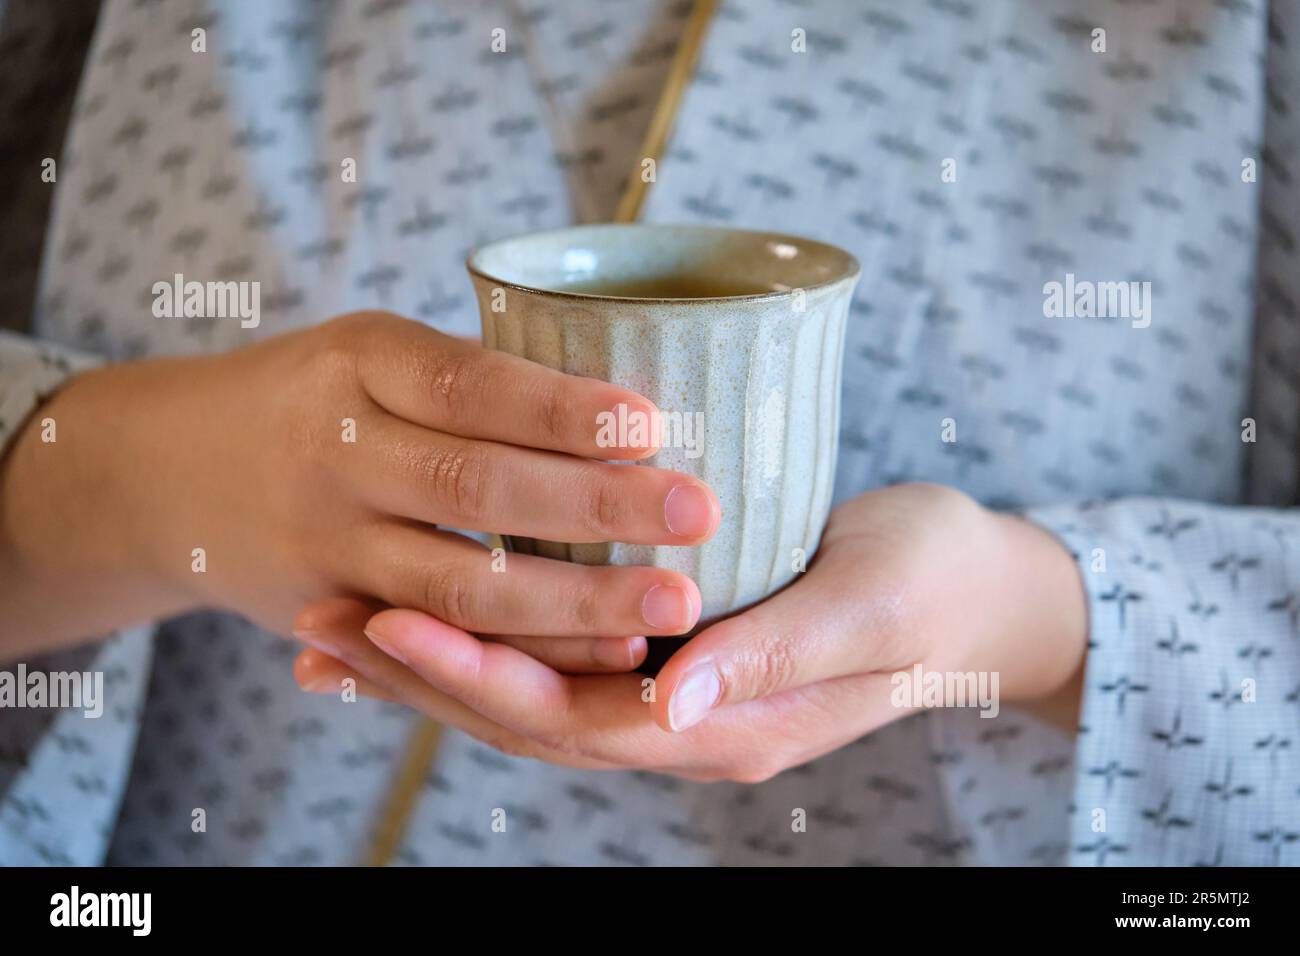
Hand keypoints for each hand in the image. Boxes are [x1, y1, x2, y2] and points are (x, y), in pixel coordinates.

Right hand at [0, 311, 718, 663]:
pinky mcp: (326, 612)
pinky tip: (604, 655)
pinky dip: (524, 651)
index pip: (469, 384)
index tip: (653, 422)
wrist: (170, 471)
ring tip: (674, 602)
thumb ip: (476, 381)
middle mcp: (336, 450)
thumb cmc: (314, 398)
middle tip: (698, 515)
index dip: (560, 408)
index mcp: (359, 361)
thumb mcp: (373, 354)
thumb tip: (632, 405)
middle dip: (596, 505)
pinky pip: (438, 640)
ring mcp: (326, 541)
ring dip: (576, 600)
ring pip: (459, 584)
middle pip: (475, 485)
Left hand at [289, 483, 1088, 781]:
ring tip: (336, 626)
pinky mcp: (671, 649)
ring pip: (529, 693)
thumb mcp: (872, 607)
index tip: (391, 617)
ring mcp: (673, 692)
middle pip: (526, 717)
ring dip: (434, 661)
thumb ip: (778, 651)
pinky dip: (486, 637)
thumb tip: (676, 692)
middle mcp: (682, 722)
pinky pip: (559, 656)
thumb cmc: (932, 583)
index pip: (573, 717)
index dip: (477, 675)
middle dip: (423, 676)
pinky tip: (426, 608)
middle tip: (321, 623)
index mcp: (725, 725)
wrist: (979, 589)